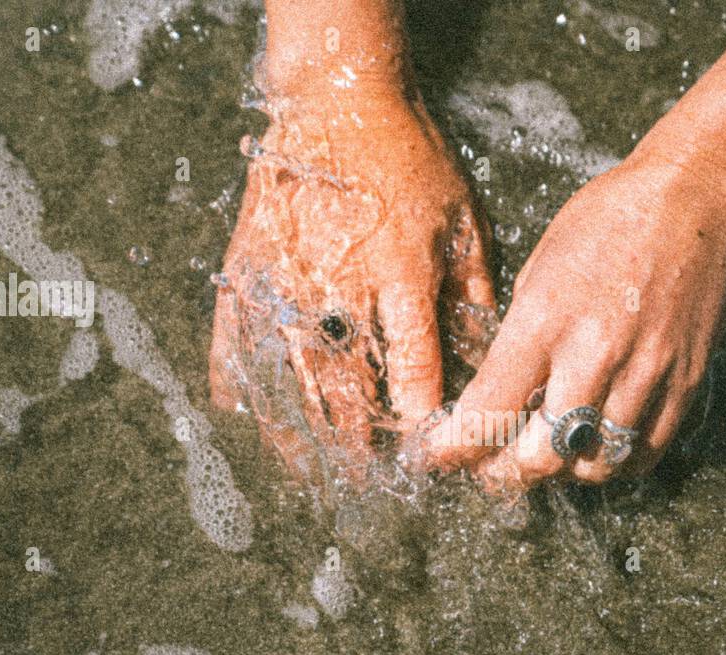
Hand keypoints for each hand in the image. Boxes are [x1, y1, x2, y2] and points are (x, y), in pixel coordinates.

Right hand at [209, 83, 494, 479]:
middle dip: (356, 443)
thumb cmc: (410, 158)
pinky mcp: (249, 268)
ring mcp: (288, 281)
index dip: (417, 419)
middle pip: (348, 387)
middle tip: (363, 485)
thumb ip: (475, 289)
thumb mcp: (462, 218)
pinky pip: (235, 335)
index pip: (413, 368)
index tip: (424, 457)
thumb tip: (490, 353)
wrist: (337, 99)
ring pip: (291, 374)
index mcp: (401, 277)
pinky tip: (242, 416)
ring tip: (307, 476)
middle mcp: (342, 288)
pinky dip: (237, 379)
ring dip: (299, 431)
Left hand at [422, 154, 725, 488]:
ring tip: (553, 451)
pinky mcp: (686, 382)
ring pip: (596, 466)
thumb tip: (495, 398)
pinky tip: (599, 443)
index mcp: (545, 320)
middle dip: (508, 473)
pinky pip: (645, 452)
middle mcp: (594, 354)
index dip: (454, 449)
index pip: (487, 412)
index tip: (438, 456)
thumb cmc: (604, 224)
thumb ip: (518, 341)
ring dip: (564, 470)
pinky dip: (616, 461)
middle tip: (495, 465)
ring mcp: (645, 373)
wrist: (692, 199)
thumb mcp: (538, 271)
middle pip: (542, 458)